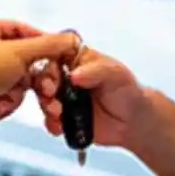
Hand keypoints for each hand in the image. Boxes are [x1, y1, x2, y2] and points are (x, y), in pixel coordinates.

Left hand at [0, 20, 80, 126]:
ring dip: (17, 92)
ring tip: (7, 94)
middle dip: (32, 75)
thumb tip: (70, 39)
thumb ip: (47, 46)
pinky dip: (6, 103)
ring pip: (19, 82)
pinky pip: (9, 97)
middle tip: (42, 83)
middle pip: (24, 60)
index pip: (23, 30)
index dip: (43, 41)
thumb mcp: (17, 53)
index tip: (61, 51)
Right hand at [34, 45, 148, 148]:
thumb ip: (95, 71)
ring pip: (42, 97)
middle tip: (51, 92)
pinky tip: (60, 126)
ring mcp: (62, 96)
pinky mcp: (62, 116)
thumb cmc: (126, 89)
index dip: (43, 54)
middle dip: (43, 83)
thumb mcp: (115, 73)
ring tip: (58, 112)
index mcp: (75, 57)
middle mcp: (65, 74)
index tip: (43, 65)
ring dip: (46, 104)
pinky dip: (51, 123)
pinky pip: (48, 119)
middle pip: (42, 74)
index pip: (52, 49)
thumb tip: (74, 75)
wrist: (132, 121)